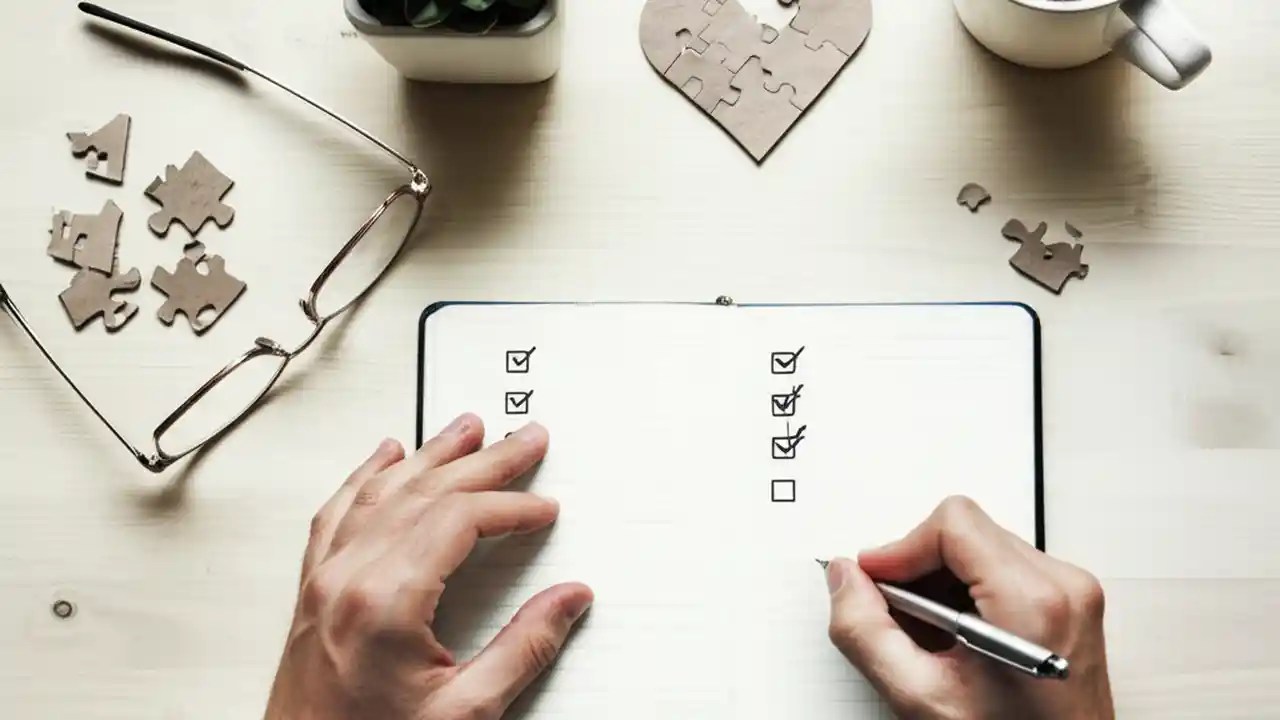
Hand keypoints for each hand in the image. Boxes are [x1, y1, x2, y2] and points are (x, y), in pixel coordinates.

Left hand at [265, 415, 592, 719]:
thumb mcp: (464, 714)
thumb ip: (523, 650)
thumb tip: (567, 601)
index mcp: (385, 601)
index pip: (458, 520)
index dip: (509, 506)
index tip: (542, 509)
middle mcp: (347, 579)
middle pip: (424, 492)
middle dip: (484, 461)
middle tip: (524, 440)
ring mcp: (324, 582)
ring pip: (381, 492)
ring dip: (430, 455)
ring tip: (465, 430)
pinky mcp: (312, 593)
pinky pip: (336, 514)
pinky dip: (365, 477)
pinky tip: (382, 457)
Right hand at [826, 496, 1112, 719]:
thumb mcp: (921, 698)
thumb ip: (866, 631)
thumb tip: (845, 579)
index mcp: (1032, 603)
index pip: (953, 522)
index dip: (902, 547)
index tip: (876, 579)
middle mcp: (1063, 586)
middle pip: (965, 531)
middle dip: (918, 568)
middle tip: (898, 617)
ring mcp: (1072, 593)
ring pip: (981, 546)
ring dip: (940, 582)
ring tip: (930, 636)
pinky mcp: (1070, 602)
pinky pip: (1003, 568)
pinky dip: (966, 592)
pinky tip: (955, 637)